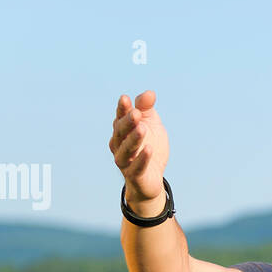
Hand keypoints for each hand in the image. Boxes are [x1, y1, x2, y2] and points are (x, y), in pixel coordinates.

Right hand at [110, 90, 169, 205]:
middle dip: (127, 122)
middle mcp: (119, 145)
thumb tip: (150, 93)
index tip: (125, 99)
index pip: (120, 118)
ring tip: (142, 129)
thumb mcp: (152, 125)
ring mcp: (125, 161)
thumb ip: (147, 109)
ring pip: (126, 149)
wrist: (153, 178)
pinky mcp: (134, 175)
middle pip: (120, 132)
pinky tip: (149, 149)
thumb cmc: (150, 147)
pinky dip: (142, 159)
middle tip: (137, 113)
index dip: (122, 109)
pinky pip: (136, 167)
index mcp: (122, 131)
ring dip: (133, 139)